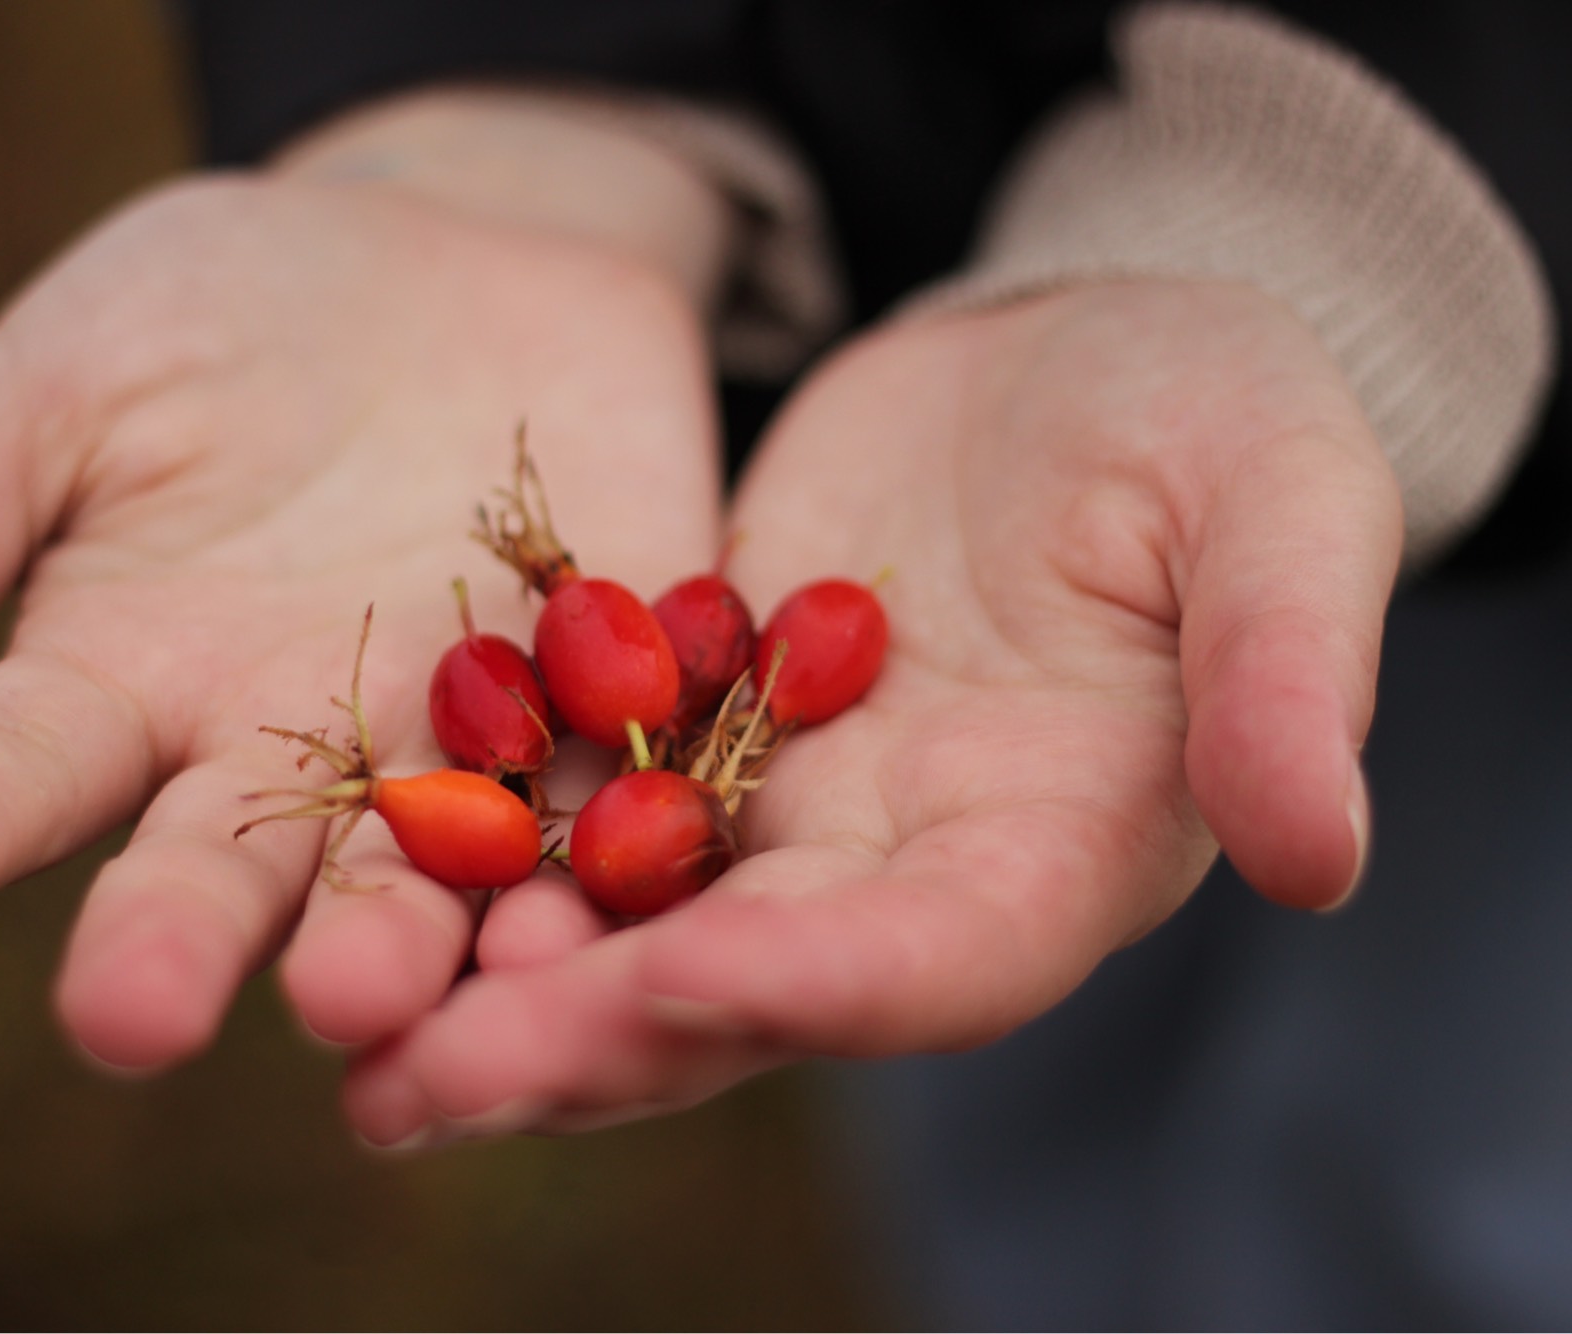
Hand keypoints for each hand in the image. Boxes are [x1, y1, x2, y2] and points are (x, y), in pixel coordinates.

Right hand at [0, 167, 727, 1069]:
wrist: (454, 257)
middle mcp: (278, 751)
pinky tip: (577, 910)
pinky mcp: (608, 700)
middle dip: (174, 938)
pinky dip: (592, 850)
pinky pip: (601, 792)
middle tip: (125, 1017)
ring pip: (416, 871)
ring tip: (351, 995)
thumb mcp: (54, 396)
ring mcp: (451, 741)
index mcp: (121, 683)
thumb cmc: (218, 319)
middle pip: (218, 866)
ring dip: (387, 941)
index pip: (10, 772)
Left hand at [344, 278, 1403, 1144]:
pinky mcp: (695, 737)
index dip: (818, 984)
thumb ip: (1283, 667)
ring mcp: (790, 815)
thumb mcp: (1280, 497)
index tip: (681, 982)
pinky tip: (358, 879)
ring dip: (495, 994)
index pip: (939, 955)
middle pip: (747, 990)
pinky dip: (480, 857)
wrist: (1061, 356)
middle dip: (591, 1040)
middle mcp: (907, 868)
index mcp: (1057, 845)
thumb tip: (1319, 854)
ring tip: (348, 1030)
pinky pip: (576, 815)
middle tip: (424, 1085)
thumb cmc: (1209, 411)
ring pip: (634, 933)